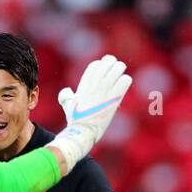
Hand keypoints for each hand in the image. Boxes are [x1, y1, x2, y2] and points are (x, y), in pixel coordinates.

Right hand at [50, 55, 132, 171]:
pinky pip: (124, 81)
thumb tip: (67, 91)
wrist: (83, 130)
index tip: (105, 71)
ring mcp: (104, 90)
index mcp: (84, 83)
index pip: (95, 65)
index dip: (101, 65)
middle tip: (116, 70)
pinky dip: (126, 81)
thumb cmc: (75, 120)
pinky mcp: (113, 98)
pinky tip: (124, 84)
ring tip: (121, 76)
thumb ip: (65, 96)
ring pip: (118, 68)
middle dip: (113, 64)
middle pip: (107, 62)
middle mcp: (95, 84)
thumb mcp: (67, 104)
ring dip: (120, 70)